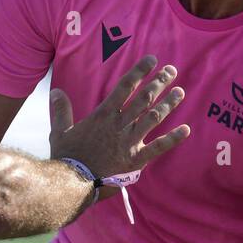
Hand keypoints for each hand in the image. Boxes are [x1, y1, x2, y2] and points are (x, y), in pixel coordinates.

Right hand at [49, 55, 188, 180]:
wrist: (72, 183)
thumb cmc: (65, 158)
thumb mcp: (59, 131)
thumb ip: (61, 110)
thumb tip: (56, 91)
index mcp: (102, 116)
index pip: (124, 87)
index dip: (139, 72)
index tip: (152, 60)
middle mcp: (119, 125)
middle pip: (143, 99)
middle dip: (159, 83)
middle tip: (172, 71)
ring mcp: (129, 142)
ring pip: (153, 118)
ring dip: (168, 104)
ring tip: (180, 92)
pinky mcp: (135, 161)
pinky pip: (157, 148)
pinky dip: (172, 139)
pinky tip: (186, 130)